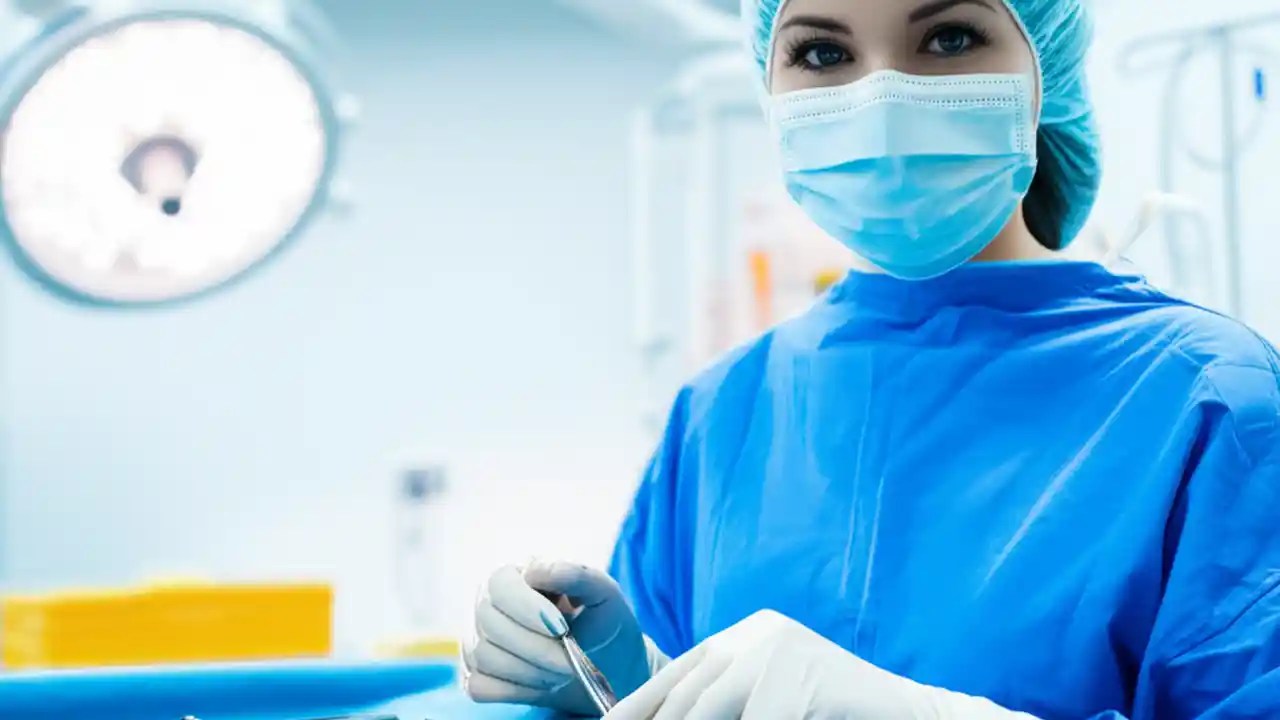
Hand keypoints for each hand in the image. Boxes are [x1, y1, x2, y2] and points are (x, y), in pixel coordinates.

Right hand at [462, 560, 658, 716]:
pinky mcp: (478, 675)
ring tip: (562, 670)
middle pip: (490, 624)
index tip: (562, 628)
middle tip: (569, 660)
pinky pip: (480, 687)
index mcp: (516, 575)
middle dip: (536, 648)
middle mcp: (489, 604)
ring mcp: (479, 640)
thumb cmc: (600, 619)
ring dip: (531, 671)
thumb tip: (535, 570)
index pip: (500, 585)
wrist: (604, 662)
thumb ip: (575, 574)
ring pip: (486, 657)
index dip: (528, 609)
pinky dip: (514, 690)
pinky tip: (541, 682)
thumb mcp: (601, 591)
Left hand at [606, 610, 1036, 719]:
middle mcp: (758, 634)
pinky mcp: (802, 674)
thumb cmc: (833, 715)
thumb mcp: (770, 702)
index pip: (677, 673)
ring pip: (709, 708)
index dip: (637, 706)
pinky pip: (753, 719)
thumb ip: (728, 704)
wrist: (914, 715)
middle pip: (687, 692)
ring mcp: (780, 650)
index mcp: (746, 635)